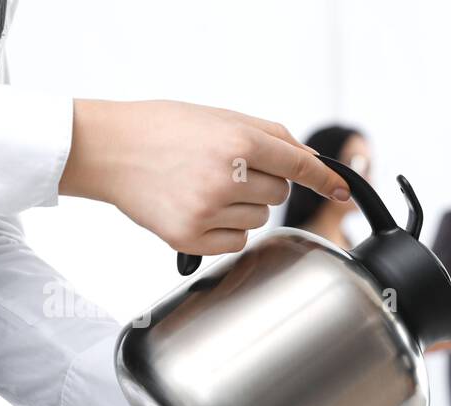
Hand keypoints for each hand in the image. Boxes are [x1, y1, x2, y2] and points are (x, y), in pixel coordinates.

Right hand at [60, 100, 350, 255]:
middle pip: (278, 195)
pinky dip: (226, 231)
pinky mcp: (191, 237)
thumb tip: (310, 161)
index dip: (324, 179)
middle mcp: (226, 177)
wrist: (107, 149)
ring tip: (206, 187)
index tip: (343, 190)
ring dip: (243, 208)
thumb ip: (268, 135)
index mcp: (236, 141)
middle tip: (226, 170)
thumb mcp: (218, 117)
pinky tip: (199, 209)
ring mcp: (208, 210)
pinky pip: (236, 243)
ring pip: (259, 221)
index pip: (297, 165)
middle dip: (262, 185)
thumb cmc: (161, 130)